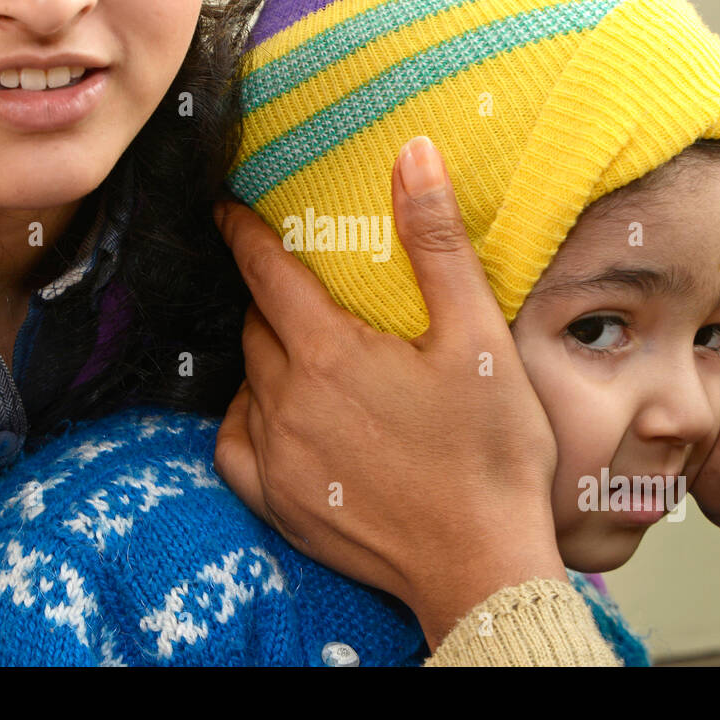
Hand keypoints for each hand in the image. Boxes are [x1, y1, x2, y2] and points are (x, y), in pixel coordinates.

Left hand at [213, 136, 567, 648]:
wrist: (483, 563)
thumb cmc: (490, 452)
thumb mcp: (477, 337)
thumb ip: (437, 244)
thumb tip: (412, 157)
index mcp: (329, 353)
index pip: (266, 272)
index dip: (245, 235)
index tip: (229, 211)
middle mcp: (288, 401)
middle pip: (257, 326)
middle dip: (272, 300)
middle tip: (301, 292)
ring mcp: (277, 457)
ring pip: (248, 381)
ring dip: (268, 357)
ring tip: (305, 353)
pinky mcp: (278, 503)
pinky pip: (234, 443)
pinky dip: (248, 418)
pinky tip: (279, 415)